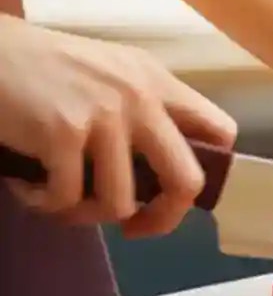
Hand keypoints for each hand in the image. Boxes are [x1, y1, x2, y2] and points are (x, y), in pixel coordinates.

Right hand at [0, 17, 236, 236]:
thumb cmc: (43, 67)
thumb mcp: (110, 74)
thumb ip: (142, 111)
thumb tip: (160, 173)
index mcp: (158, 81)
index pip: (221, 131)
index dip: (209, 172)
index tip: (175, 192)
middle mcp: (141, 97)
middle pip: (186, 180)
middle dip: (163, 218)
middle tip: (135, 227)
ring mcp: (105, 115)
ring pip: (120, 203)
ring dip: (84, 214)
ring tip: (59, 199)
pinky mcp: (63, 133)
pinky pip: (67, 199)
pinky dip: (45, 204)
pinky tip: (28, 188)